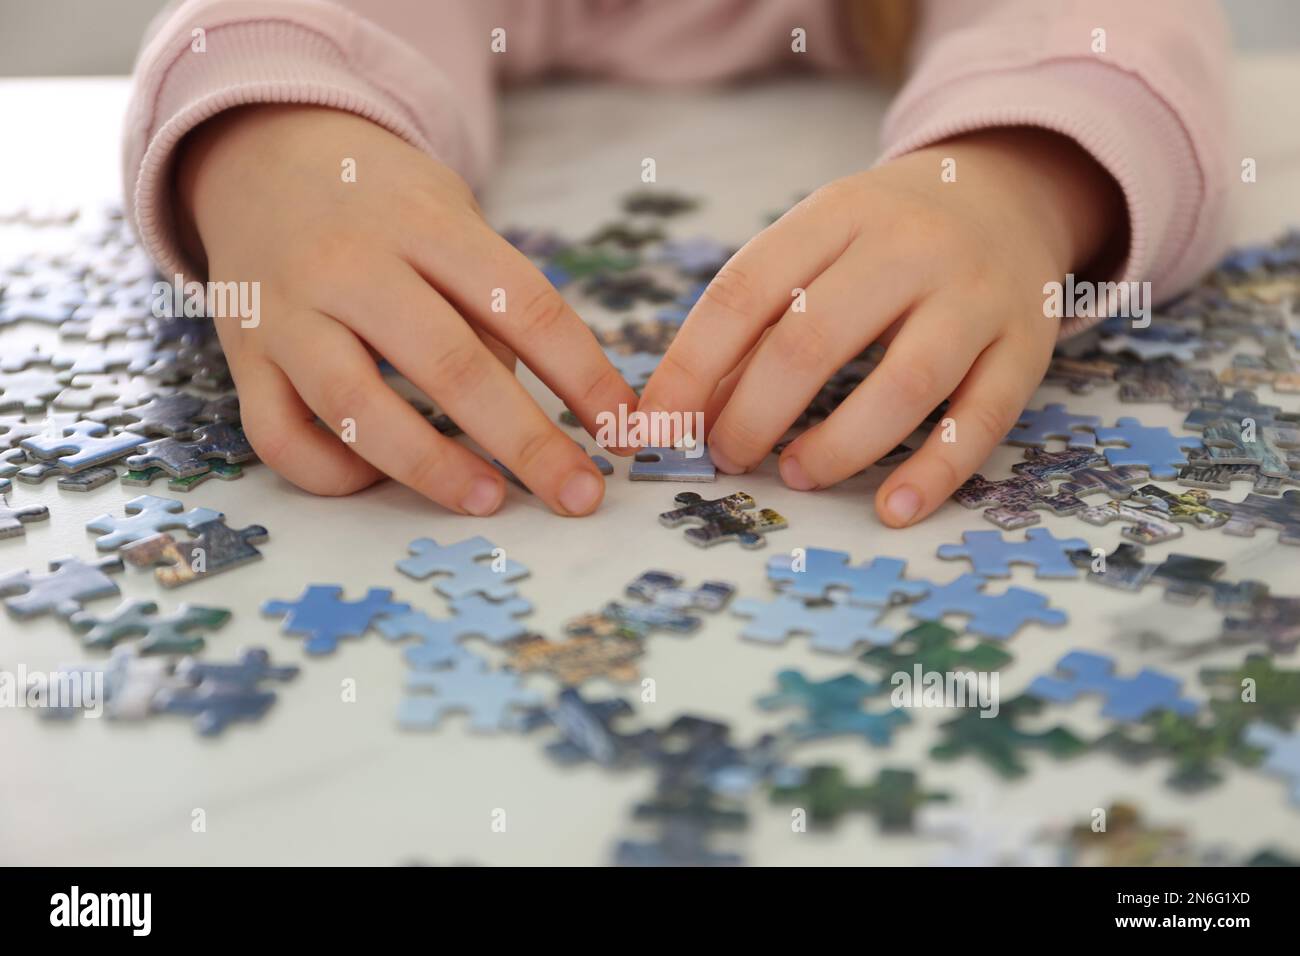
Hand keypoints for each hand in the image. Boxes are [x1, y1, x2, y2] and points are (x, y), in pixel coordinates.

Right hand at [177, 105, 636, 515]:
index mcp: (425, 223)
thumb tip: (528, 417)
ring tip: (490, 501)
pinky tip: (378, 479)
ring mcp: (287, 314)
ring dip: (432, 469)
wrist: (261, 154)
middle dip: (527, 444)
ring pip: (358, 410)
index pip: (524, 307)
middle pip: (451, 366)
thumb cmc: (385, 205)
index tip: (625, 432)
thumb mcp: (451, 218)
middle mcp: (351, 266)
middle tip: (579, 496)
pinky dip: (334, 473)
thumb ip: (489, 304)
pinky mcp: (241, 357)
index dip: (584, 377)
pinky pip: (280, 437)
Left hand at [638, 128, 1122, 525]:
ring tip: (797, 475)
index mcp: (839, 213)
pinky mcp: (1027, 346)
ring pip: (904, 385)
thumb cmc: (885, 237)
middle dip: (753, 414)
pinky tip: (892, 509)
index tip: (657, 425)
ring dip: (836, 447)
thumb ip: (758, 317)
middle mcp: (911, 247)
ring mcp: (976, 297)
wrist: (1007, 196)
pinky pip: (979, 421)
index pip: (745, 291)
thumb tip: (687, 410)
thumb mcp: (818, 243)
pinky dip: (934, 473)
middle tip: (727, 455)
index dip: (691, 367)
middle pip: (815, 341)